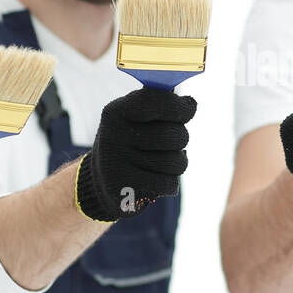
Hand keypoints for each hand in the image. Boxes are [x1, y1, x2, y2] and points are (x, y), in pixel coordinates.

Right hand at [75, 87, 196, 221]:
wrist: (102, 180)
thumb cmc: (129, 139)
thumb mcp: (134, 115)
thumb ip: (158, 102)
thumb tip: (189, 103)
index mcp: (116, 112)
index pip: (158, 102)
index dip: (182, 107)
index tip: (189, 107)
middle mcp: (114, 136)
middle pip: (176, 135)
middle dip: (181, 137)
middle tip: (171, 140)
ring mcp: (118, 165)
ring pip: (177, 162)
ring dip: (177, 161)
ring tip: (163, 160)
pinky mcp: (127, 190)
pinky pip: (169, 183)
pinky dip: (170, 183)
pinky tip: (158, 178)